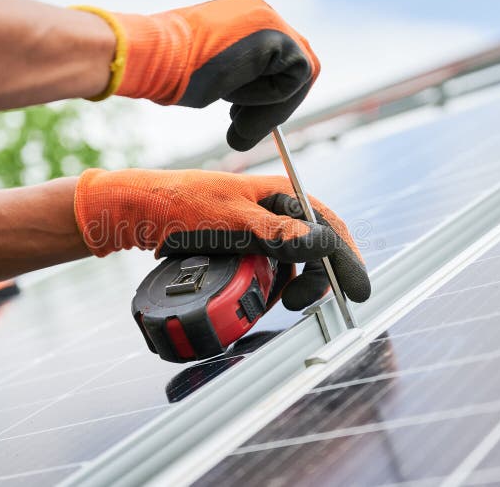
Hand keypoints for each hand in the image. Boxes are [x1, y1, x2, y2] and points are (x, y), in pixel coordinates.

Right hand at [73, 0, 319, 150]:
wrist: (152, 57)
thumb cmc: (169, 70)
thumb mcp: (213, 72)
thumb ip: (239, 78)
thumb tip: (252, 112)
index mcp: (246, 17)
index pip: (279, 60)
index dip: (268, 95)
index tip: (240, 116)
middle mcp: (263, 12)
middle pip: (297, 65)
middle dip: (277, 104)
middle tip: (244, 128)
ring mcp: (271, 19)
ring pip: (299, 74)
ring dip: (271, 107)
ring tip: (235, 121)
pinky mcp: (276, 34)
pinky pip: (295, 77)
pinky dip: (271, 100)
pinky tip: (234, 101)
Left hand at [74, 169, 368, 309]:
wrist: (142, 212)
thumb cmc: (183, 206)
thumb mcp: (231, 220)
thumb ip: (276, 233)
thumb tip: (321, 245)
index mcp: (280, 195)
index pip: (329, 225)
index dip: (346, 258)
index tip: (356, 290)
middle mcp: (275, 211)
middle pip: (315, 248)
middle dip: (316, 277)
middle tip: (300, 304)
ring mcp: (260, 229)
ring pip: (294, 262)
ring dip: (294, 283)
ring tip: (280, 301)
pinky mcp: (245, 245)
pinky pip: (272, 268)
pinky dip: (274, 284)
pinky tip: (264, 295)